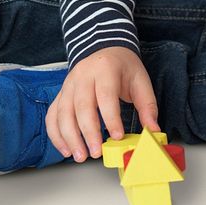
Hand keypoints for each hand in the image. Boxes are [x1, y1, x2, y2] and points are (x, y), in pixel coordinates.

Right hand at [45, 46, 159, 162]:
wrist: (104, 48)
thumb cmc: (122, 67)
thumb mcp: (140, 80)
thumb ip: (147, 106)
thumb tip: (153, 131)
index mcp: (105, 70)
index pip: (106, 96)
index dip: (111, 118)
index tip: (118, 137)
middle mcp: (83, 76)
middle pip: (81, 106)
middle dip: (88, 132)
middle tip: (96, 153)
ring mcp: (68, 85)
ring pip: (63, 112)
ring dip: (69, 137)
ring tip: (80, 156)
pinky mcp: (61, 94)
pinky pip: (53, 115)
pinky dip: (56, 134)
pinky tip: (65, 149)